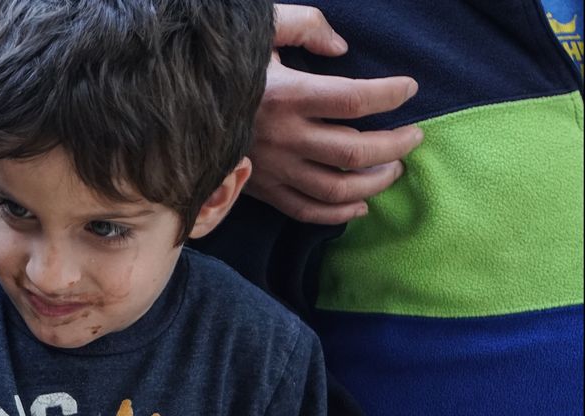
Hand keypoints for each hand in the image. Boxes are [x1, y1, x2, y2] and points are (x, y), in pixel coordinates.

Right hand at [246, 5, 423, 223]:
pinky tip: (361, 205)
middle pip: (355, 151)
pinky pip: (307, 211)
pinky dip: (339, 214)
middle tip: (414, 137)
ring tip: (394, 169)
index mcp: (288, 95)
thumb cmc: (225, 66)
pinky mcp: (263, 190)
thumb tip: (341, 48)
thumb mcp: (262, 29)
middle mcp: (284, 137)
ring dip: (375, 182)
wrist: (176, 108)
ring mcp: (274, 169)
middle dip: (396, 146)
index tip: (409, 89)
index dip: (391, 95)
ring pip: (337, 188)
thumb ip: (306, 26)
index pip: (355, 100)